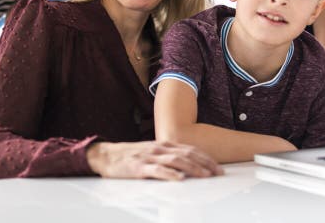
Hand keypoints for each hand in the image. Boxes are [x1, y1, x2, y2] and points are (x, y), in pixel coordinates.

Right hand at [86, 141, 222, 180]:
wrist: (106, 155)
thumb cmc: (130, 156)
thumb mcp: (152, 152)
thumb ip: (168, 157)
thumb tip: (188, 166)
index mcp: (164, 145)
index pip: (190, 150)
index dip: (206, 158)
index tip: (218, 168)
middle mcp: (159, 149)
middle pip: (187, 154)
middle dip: (205, 164)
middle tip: (217, 173)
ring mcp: (149, 157)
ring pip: (175, 161)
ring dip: (192, 168)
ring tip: (204, 175)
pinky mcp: (139, 168)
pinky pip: (157, 170)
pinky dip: (170, 174)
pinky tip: (179, 179)